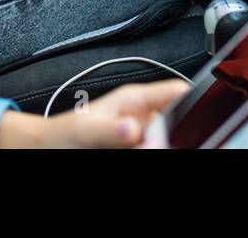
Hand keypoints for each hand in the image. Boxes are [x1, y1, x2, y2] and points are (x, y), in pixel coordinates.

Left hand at [0, 79, 189, 147]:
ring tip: (139, 150)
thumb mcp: (84, 129)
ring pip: (168, 143)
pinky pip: (155, 151)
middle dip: (178, 138)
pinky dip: (153, 153)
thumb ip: (107, 128)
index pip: (175, 92)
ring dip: (165, 148)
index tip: (199, 122)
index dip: (193, 101)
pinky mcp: (137, 151)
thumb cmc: (63, 133)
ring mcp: (142, 138)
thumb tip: (132, 129)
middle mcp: (143, 119)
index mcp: (135, 100)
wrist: (48, 150)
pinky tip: (142, 154)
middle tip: (162, 147)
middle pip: (178, 125)